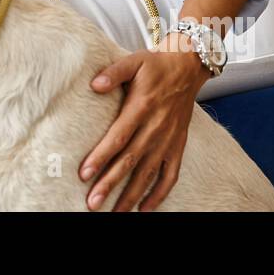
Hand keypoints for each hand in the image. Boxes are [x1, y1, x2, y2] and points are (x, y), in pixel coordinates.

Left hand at [78, 31, 212, 211]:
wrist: (189, 67)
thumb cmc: (156, 65)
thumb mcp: (134, 61)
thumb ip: (114, 73)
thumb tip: (94, 84)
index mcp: (141, 108)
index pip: (118, 138)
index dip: (101, 157)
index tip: (84, 174)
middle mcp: (155, 128)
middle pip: (130, 161)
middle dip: (110, 184)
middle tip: (92, 202)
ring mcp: (168, 140)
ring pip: (148, 173)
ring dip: (131, 195)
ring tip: (115, 212)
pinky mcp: (178, 146)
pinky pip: (170, 175)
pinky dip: (159, 193)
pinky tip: (145, 208)